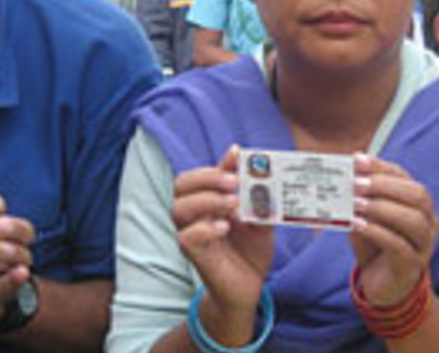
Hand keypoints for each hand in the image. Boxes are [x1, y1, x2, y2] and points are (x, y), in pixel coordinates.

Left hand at [0, 181, 35, 327]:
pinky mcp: (5, 288)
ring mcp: (8, 266)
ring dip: (11, 250)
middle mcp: (7, 243)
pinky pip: (15, 282)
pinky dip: (17, 277)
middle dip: (11, 225)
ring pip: (22, 254)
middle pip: (22, 229)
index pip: (2, 210)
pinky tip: (19, 273)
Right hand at [172, 146, 272, 313]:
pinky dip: (205, 228)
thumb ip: (256, 195)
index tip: (238, 155)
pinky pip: (186, 237)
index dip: (217, 163)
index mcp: (207, 200)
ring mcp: (191, 233)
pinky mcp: (194, 255)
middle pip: (181, 185)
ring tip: (233, 204)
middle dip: (207, 178)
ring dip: (206, 200)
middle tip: (234, 182)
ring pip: (178, 208)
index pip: (200, 174)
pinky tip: (224, 227)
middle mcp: (194, 214)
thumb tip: (256, 169)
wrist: (251, 284)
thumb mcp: (260, 217)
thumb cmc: (251, 247)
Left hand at [349, 154, 438, 306]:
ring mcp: (424, 244)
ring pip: (414, 220)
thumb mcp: (364, 217)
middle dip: (386, 185)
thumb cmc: (374, 245)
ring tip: (356, 204)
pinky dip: (378, 232)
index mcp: (417, 203)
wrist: (381, 286)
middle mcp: (428, 221)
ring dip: (383, 208)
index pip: (405, 177)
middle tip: (357, 183)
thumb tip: (344, 172)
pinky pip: (401, 246)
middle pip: (418, 195)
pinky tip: (358, 225)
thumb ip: (358, 198)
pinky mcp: (413, 265)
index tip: (357, 160)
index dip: (381, 167)